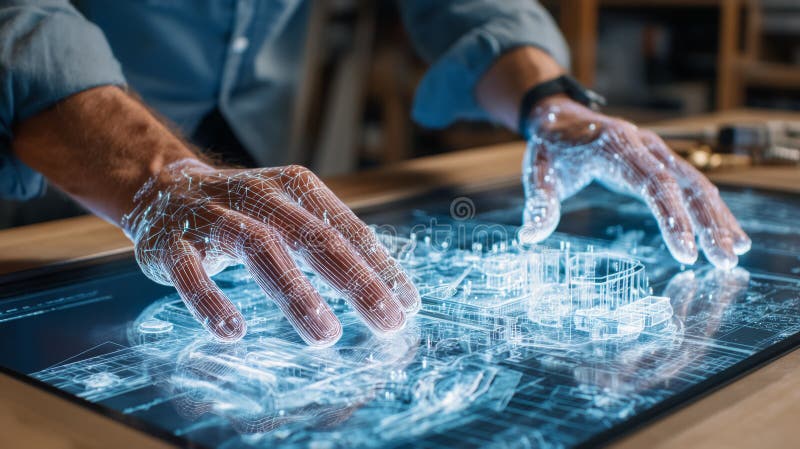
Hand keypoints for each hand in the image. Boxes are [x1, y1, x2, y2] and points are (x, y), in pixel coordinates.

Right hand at [123, 160, 419, 344]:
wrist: (163, 188)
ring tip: (326, 335)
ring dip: (296, 292)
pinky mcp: (172, 241)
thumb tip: (386, 289)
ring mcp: (213, 215)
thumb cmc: (245, 210)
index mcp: (295, 187)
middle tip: (388, 322)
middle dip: (355, 281)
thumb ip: (331, 240)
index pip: (346, 228)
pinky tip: (232, 330)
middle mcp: (259, 195)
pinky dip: (210, 299)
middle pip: (313, 237)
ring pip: (260, 248)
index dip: (380, 265)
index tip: (408, 305)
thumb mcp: (291, 212)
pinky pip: (190, 271)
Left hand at [518, 97, 750, 267]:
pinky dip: (710, 208)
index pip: (653, 182)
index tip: (685, 252)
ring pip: (696, 183)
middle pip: (685, 183)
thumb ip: (538, 202)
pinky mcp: (660, 160)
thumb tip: (530, 236)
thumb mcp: (538, 171)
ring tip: (734, 252)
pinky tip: (727, 232)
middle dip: (708, 223)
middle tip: (724, 261)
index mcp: (616, 145)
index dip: (672, 217)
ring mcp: (656, 151)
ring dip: (717, 218)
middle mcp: (644, 144)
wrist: (560, 116)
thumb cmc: (550, 147)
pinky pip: (692, 184)